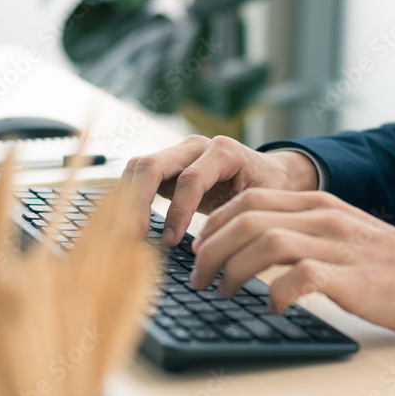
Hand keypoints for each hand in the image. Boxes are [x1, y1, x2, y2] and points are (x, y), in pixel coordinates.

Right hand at [117, 135, 319, 245]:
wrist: (269, 172)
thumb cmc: (269, 189)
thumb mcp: (260, 203)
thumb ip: (232, 219)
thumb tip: (200, 250)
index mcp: (223, 151)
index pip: (189, 179)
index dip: (177, 212)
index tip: (171, 243)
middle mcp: (195, 146)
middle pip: (151, 165)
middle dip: (136, 202)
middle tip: (132, 237)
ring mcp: (177, 153)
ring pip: (137, 167)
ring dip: (127, 200)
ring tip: (125, 234)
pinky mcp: (167, 166)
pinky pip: (138, 177)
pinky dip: (129, 199)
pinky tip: (128, 225)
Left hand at [190, 189, 394, 335]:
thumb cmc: (392, 263)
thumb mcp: (342, 232)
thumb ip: (303, 231)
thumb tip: (253, 247)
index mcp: (318, 202)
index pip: (248, 200)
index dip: (213, 224)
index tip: (198, 250)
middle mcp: (324, 216)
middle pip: (247, 217)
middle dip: (210, 248)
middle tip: (196, 278)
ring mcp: (339, 245)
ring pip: (265, 242)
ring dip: (233, 270)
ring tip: (222, 293)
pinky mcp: (353, 278)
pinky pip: (301, 278)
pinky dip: (277, 294)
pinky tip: (273, 309)